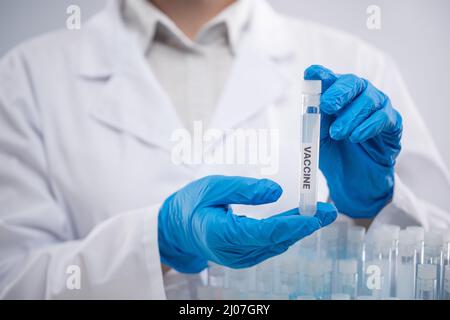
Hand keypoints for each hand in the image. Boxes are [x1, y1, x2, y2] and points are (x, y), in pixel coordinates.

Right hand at [158, 175, 336, 272]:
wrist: (175, 229)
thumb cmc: (191, 204)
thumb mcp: (213, 187)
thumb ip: (243, 189)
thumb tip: (276, 192)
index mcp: (220, 234)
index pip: (263, 233)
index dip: (291, 225)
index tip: (314, 216)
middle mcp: (232, 253)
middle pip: (275, 240)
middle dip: (304, 226)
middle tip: (328, 211)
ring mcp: (238, 258)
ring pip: (275, 245)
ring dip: (298, 230)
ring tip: (320, 214)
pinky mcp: (242, 257)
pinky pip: (269, 246)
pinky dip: (285, 234)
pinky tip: (299, 223)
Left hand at [305, 65, 401, 217]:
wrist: (352, 180)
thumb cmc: (334, 153)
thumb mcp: (318, 136)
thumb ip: (316, 119)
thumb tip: (312, 102)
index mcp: (337, 95)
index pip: (330, 79)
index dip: (321, 75)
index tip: (312, 74)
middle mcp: (359, 95)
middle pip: (352, 82)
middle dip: (338, 93)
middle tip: (327, 106)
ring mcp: (378, 107)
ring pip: (368, 101)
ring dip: (351, 117)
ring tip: (338, 134)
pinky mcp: (393, 123)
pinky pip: (384, 118)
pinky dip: (368, 126)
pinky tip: (356, 137)